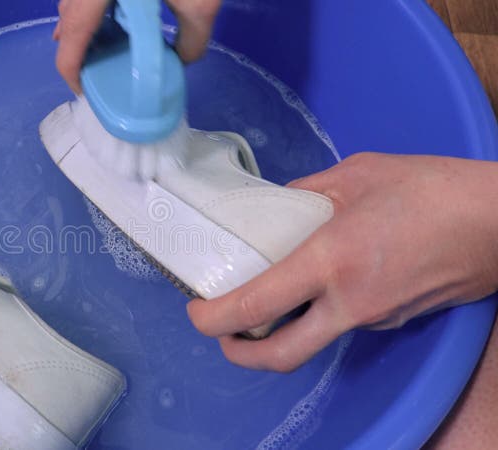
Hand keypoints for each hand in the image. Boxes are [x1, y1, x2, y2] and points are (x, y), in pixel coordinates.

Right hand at [53, 0, 220, 92]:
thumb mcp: (201, 1)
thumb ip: (192, 39)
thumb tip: (183, 61)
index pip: (70, 41)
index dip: (72, 73)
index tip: (85, 89)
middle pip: (67, 19)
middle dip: (79, 48)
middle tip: (101, 66)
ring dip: (84, 23)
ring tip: (109, 41)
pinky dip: (93, 2)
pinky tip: (117, 8)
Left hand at [186, 152, 497, 371]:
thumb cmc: (432, 189)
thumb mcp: (357, 174)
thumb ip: (306, 192)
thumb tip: (275, 204)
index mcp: (331, 261)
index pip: (255, 307)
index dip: (213, 318)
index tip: (195, 309)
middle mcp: (349, 303)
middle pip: (280, 356)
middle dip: (239, 353)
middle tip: (222, 331)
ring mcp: (374, 318)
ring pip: (312, 340)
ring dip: (279, 329)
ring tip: (264, 296)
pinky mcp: (394, 320)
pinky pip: (343, 323)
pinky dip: (318, 312)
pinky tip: (320, 280)